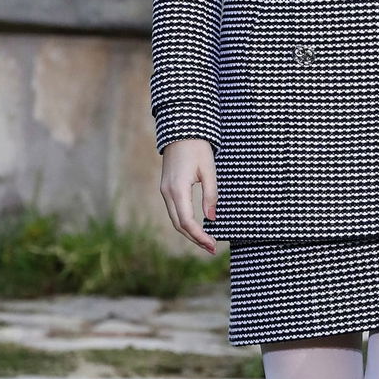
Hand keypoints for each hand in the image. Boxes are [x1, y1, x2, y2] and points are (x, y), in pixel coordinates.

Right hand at [160, 137, 218, 254]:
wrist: (181, 130)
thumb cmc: (198, 147)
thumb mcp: (209, 170)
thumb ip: (210, 195)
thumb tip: (212, 218)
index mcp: (178, 189)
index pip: (187, 221)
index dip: (200, 236)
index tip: (213, 245)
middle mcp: (167, 192)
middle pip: (179, 225)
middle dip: (195, 239)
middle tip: (212, 248)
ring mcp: (165, 190)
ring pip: (175, 219)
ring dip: (189, 233)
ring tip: (206, 241)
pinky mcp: (167, 188)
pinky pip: (174, 211)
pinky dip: (185, 222)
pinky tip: (197, 226)